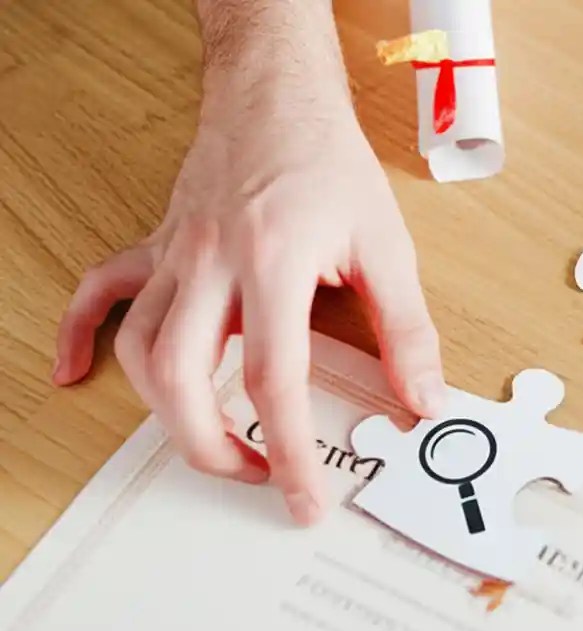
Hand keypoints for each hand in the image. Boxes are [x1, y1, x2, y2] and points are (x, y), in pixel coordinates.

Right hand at [52, 3, 445, 525]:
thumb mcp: (387, 245)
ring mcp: (175, 256)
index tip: (305, 497)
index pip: (274, 381)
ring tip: (212, 444)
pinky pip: (101, 292)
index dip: (289, 451)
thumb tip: (422, 398)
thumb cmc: (330, 162)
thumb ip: (407, 329)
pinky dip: (81, 334)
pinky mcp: (158, 247)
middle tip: (258, 478)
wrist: (278, 96)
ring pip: (141, 349)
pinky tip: (74, 373)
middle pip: (182, 379)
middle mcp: (211, 263)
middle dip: (213, 448)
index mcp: (273, 263)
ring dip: (166, 412)